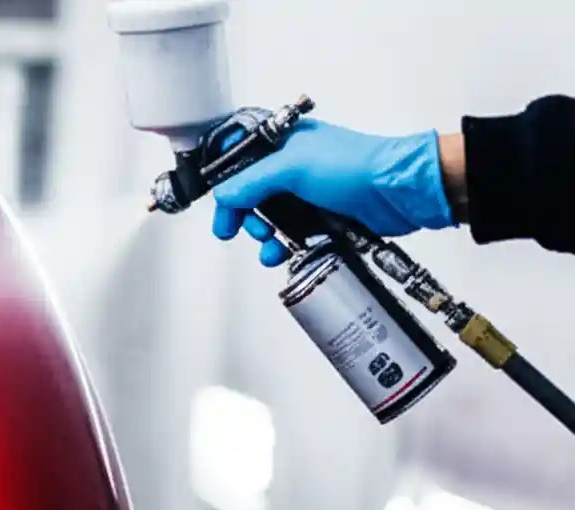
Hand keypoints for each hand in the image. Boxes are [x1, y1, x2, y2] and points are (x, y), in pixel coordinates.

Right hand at [210, 118, 456, 266]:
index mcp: (283, 143)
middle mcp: (293, 166)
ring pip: (270, 218)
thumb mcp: (292, 168)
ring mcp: (308, 192)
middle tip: (244, 230)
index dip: (225, 185)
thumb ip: (251, 182)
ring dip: (263, 236)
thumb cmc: (357, 166)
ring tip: (268, 245)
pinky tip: (282, 253)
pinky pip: (292, 235)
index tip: (220, 210)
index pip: (239, 162)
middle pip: (250, 194)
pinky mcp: (322, 216)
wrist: (400, 192)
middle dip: (243, 216)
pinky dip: (283, 247)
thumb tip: (223, 196)